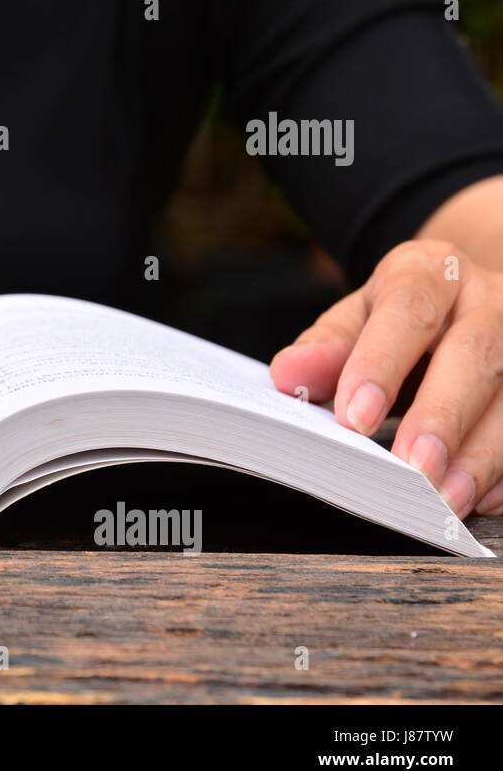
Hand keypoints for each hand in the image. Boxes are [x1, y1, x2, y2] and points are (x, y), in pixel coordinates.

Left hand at [270, 239, 502, 518]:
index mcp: (431, 272)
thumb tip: (288, 375)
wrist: (469, 295)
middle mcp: (489, 298)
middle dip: (442, 416)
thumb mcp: (359, 317)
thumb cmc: (403, 316)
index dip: (381, 364)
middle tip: (412, 468)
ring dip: (481, 455)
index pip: (407, 310)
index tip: (356, 418)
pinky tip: (481, 498)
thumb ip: (327, 347)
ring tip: (444, 498)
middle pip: (474, 355)